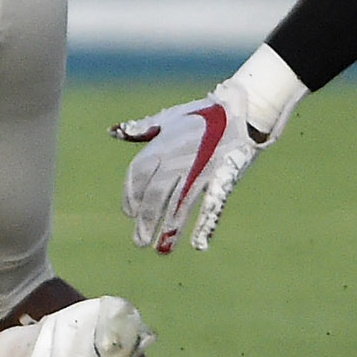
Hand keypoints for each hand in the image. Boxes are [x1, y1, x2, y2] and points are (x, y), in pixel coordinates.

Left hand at [111, 80, 263, 252]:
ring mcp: (201, 170)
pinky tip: (199, 244)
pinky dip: (206, 224)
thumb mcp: (169, 118)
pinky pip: (213, 203)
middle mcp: (177, 160)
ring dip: (169, 228)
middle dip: (146, 219)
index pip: (138, 175)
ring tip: (159, 250)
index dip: (131, 195)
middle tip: (139, 242)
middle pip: (155, 194)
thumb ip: (141, 129)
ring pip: (179, 203)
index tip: (128, 213)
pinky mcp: (224, 177)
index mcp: (161, 146)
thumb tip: (113, 131)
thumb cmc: (204, 113)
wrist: (243, 107)